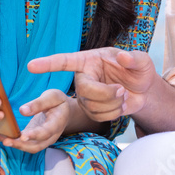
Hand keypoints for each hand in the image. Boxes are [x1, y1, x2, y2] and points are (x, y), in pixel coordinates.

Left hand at [0, 89, 69, 153]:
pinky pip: (24, 143)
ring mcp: (42, 140)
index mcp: (57, 123)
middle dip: (20, 144)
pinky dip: (12, 141)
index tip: (23, 136)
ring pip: (28, 147)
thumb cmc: (58, 101)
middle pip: (36, 145)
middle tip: (5, 140)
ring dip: (13, 144)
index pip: (46, 132)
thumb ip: (39, 103)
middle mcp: (51, 136)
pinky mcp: (34, 139)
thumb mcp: (52, 96)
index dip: (35, 135)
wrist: (64, 111)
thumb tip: (22, 110)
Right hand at [28, 48, 158, 122]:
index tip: (31, 66)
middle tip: (122, 90)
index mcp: (89, 60)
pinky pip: (99, 117)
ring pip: (92, 106)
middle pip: (84, 90)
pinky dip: (114, 113)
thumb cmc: (138, 70)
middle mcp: (83, 77)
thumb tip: (124, 58)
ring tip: (123, 95)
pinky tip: (120, 105)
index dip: (48, 64)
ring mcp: (85, 96)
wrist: (142, 90)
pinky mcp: (91, 110)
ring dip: (113, 104)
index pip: (64, 61)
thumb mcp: (142, 61)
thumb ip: (134, 58)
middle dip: (106, 94)